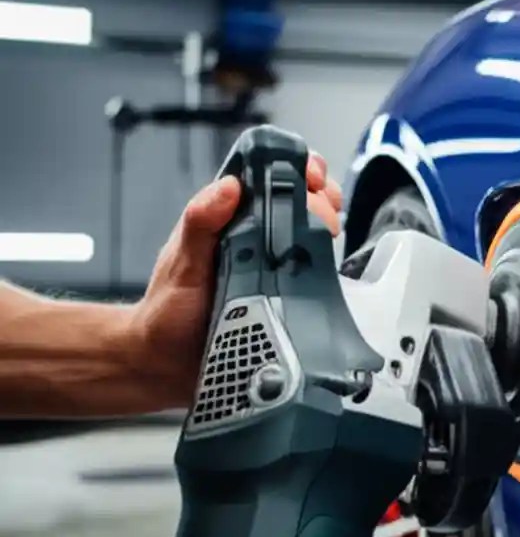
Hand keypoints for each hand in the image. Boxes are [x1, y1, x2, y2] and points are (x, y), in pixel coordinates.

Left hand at [128, 153, 343, 408]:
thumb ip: (201, 222)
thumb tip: (230, 186)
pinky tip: (334, 265)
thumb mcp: (182, 262)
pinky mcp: (289, 295)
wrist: (169, 368)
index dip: (296, 168)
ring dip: (330, 224)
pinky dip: (330, 262)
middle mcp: (256, 237)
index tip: (310, 177)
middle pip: (302, 200)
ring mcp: (275, 266)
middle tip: (323, 217)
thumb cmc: (168, 312)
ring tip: (331, 235)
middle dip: (322, 197)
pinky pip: (317, 272)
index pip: (269, 177)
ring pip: (314, 231)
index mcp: (230, 219)